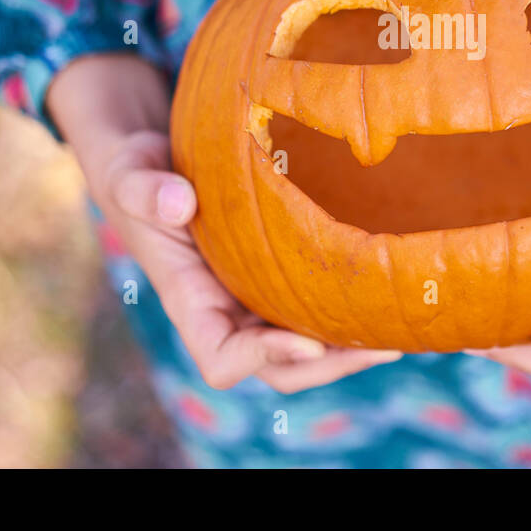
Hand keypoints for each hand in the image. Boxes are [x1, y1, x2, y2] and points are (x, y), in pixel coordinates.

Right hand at [47, 54, 401, 392]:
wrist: (154, 162)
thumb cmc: (138, 169)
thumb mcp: (129, 170)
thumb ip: (142, 188)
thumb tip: (177, 202)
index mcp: (190, 298)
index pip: (222, 358)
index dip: (262, 360)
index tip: (306, 343)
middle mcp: (227, 310)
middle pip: (280, 367)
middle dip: (331, 363)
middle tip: (384, 342)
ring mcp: (255, 297)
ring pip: (308, 345)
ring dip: (351, 344)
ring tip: (402, 324)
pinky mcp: (279, 275)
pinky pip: (317, 306)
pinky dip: (352, 306)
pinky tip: (393, 287)